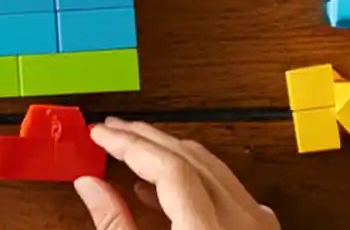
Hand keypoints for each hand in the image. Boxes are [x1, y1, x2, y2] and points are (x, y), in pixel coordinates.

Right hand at [74, 118, 277, 229]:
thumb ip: (114, 225)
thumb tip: (91, 184)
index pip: (168, 168)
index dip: (129, 144)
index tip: (100, 134)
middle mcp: (242, 224)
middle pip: (190, 159)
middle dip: (144, 139)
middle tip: (110, 130)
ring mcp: (258, 227)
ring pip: (211, 167)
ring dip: (168, 153)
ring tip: (132, 149)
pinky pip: (229, 188)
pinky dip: (193, 176)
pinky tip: (166, 185)